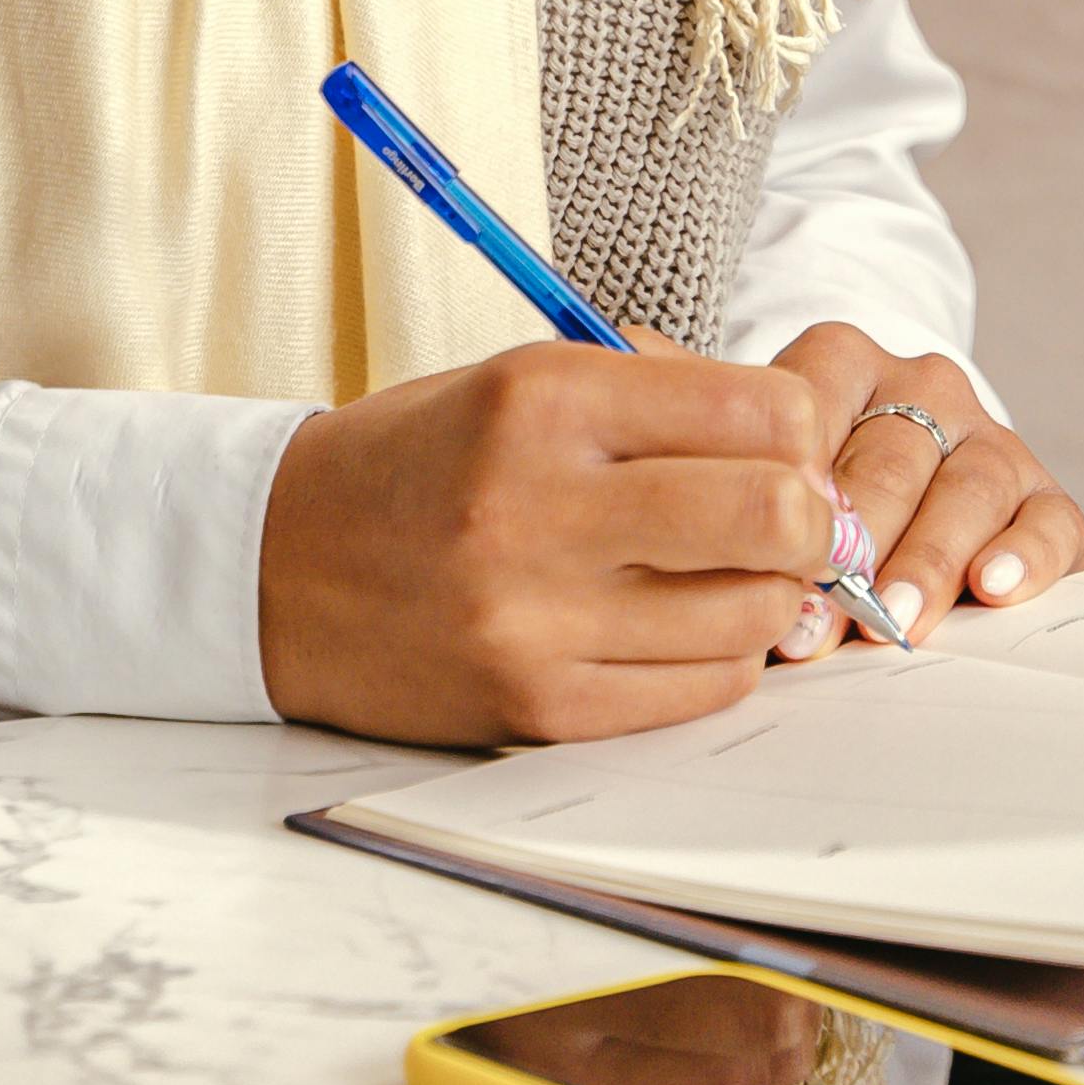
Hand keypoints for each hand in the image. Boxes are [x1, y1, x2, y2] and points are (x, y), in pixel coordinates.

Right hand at [258, 339, 839, 745]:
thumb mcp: (519, 378)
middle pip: (773, 513)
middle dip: (812, 514)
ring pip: (752, 614)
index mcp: (541, 399)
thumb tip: (794, 435)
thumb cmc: (416, 462)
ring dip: (768, 593)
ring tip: (728, 572)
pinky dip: (718, 658)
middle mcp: (541, 507)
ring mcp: (537, 620)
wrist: (271, 567)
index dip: (798, 427)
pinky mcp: (536, 706)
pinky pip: (698, 691)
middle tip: (795, 515)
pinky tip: (682, 625)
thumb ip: (653, 390)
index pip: (755, 409)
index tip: (788, 443)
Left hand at [760, 325, 1083, 651]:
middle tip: (819, 621)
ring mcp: (992, 439)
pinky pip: (1048, 522)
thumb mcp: (775, 495)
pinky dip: (1024, 556)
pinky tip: (992, 588)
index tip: (769, 558)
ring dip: (927, 561)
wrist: (899, 514)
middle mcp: (925, 386)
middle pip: (892, 460)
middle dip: (854, 548)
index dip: (790, 492)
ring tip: (895, 619)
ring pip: (970, 487)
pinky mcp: (1046, 498)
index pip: (813, 408)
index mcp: (844, 362)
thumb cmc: (810, 516)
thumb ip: (764, 523)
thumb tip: (753, 599)